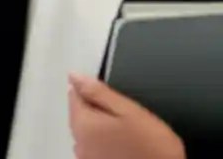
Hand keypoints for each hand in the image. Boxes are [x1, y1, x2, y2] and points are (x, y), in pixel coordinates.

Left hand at [68, 74, 184, 158]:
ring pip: (87, 131)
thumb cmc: (150, 145)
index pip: (74, 95)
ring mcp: (85, 157)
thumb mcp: (129, 111)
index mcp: (82, 123)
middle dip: (98, 110)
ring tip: (128, 132)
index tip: (115, 97)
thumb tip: (73, 75)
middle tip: (126, 116)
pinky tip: (124, 146)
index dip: (93, 90)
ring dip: (102, 127)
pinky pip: (95, 147)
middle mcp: (77, 141)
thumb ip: (99, 92)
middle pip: (80, 114)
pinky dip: (105, 143)